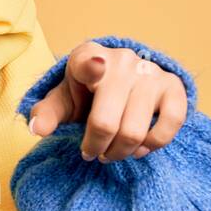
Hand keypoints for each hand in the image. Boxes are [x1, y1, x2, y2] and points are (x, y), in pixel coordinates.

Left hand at [27, 41, 187, 161]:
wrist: (120, 80)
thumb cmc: (86, 92)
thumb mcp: (64, 99)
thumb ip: (47, 113)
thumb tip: (37, 129)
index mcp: (88, 56)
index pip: (89, 62)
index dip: (92, 67)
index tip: (97, 67)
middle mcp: (122, 60)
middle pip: (106, 121)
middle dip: (96, 147)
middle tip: (92, 153)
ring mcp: (150, 72)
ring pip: (135, 130)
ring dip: (120, 152)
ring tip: (111, 153)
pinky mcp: (173, 86)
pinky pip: (171, 122)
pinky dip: (153, 144)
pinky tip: (139, 148)